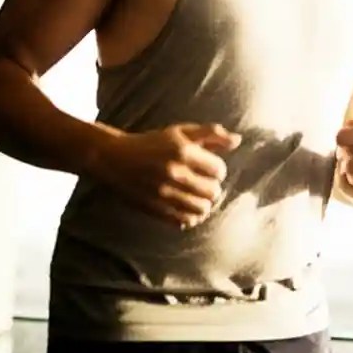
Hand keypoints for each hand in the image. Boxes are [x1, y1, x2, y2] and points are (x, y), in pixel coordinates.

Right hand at [92, 123, 240, 227]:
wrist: (114, 158)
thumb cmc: (151, 143)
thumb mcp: (180, 132)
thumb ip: (211, 134)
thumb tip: (237, 140)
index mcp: (183, 151)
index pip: (219, 170)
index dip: (217, 170)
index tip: (208, 168)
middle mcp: (175, 172)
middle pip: (213, 192)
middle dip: (212, 188)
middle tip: (203, 184)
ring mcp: (164, 193)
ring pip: (201, 209)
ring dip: (204, 204)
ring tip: (197, 198)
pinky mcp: (155, 208)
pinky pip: (183, 221)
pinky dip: (190, 218)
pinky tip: (187, 210)